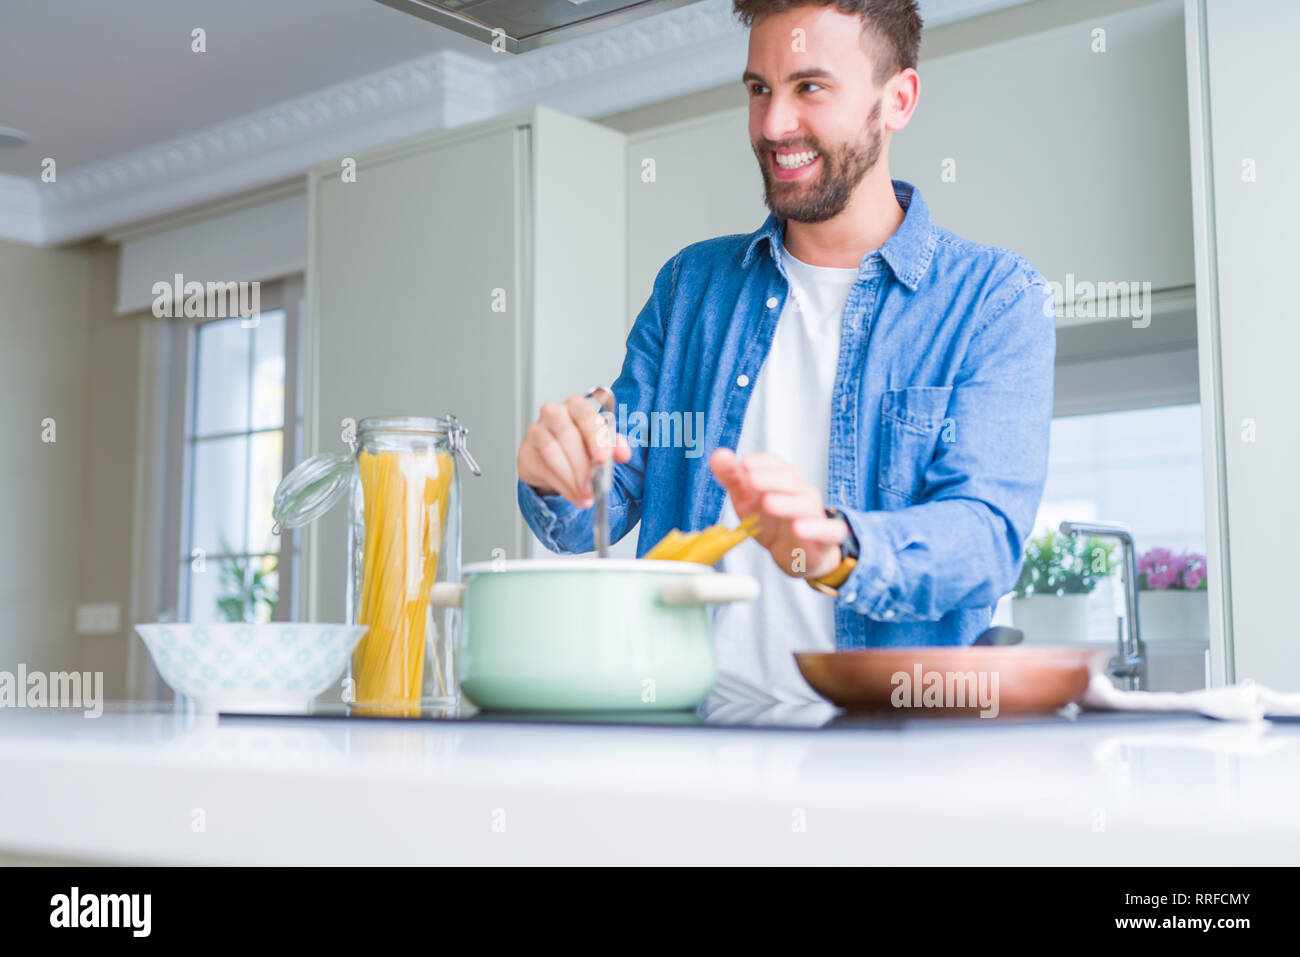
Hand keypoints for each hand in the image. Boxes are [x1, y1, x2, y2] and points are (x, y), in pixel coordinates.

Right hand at [517, 394, 631, 508]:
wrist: (557, 462)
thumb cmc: (582, 446)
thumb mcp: (603, 444)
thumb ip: (615, 446)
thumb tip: (623, 453)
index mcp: (576, 405)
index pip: (585, 413)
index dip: (595, 435)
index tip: (603, 458)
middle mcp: (554, 413)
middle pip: (567, 434)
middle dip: (583, 465)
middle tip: (594, 486)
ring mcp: (536, 431)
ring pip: (552, 452)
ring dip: (571, 478)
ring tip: (586, 496)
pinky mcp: (526, 452)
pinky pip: (543, 469)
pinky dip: (562, 486)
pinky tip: (574, 495)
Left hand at [709, 448, 847, 579]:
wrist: (797, 554)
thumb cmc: (772, 523)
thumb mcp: (747, 501)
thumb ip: (733, 479)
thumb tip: (719, 455)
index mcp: (783, 480)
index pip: (776, 464)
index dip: (761, 463)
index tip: (743, 464)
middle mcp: (802, 493)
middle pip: (791, 481)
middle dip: (771, 479)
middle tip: (751, 480)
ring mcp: (816, 514)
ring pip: (807, 504)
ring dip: (787, 503)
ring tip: (768, 503)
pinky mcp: (826, 538)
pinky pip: (828, 530)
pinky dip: (816, 528)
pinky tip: (799, 528)